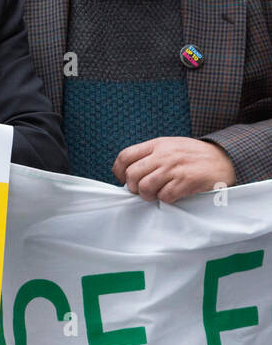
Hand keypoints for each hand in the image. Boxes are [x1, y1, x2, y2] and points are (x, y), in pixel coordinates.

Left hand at [112, 137, 236, 202]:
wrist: (225, 159)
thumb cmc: (193, 156)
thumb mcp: (170, 146)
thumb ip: (150, 155)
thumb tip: (128, 174)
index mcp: (157, 144)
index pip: (125, 156)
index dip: (119, 171)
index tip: (123, 179)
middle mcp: (164, 155)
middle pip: (132, 175)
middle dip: (133, 187)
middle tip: (142, 191)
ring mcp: (175, 168)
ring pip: (145, 187)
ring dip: (148, 196)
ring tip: (156, 195)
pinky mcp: (187, 181)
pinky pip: (165, 196)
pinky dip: (165, 200)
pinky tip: (173, 196)